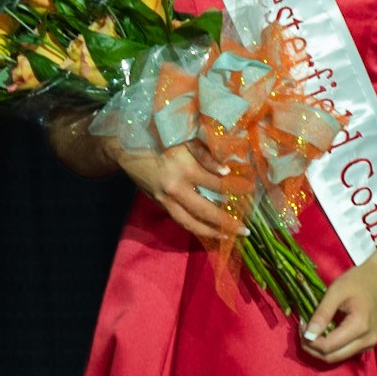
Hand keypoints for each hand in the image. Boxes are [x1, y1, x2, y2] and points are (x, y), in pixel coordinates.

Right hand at [110, 138, 246, 244]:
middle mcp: (175, 189)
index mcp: (184, 169)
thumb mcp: (184, 140)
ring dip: (210, 232)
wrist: (125, 148)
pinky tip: (207, 230)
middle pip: (206, 212)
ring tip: (228, 236)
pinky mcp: (159, 204)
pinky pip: (180, 220)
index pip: (217, 184)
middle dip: (227, 223)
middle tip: (245, 230)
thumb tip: (226, 171)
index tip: (252, 193)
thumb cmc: (158, 138)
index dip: (235, 189)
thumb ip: (206, 155)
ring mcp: (166, 200)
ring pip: (191, 223)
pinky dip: (195, 227)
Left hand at [300, 255, 376, 364]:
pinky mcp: (368, 343)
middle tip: (303, 331)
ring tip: (311, 331)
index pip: (328, 346)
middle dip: (313, 348)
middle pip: (332, 357)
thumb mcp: (336, 292)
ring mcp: (370, 344)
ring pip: (338, 357)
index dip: (310, 341)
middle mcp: (367, 340)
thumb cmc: (358, 281)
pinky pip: (345, 352)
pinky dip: (331, 347)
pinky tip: (324, 333)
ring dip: (320, 349)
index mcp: (360, 326)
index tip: (301, 325)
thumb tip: (308, 335)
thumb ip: (322, 314)